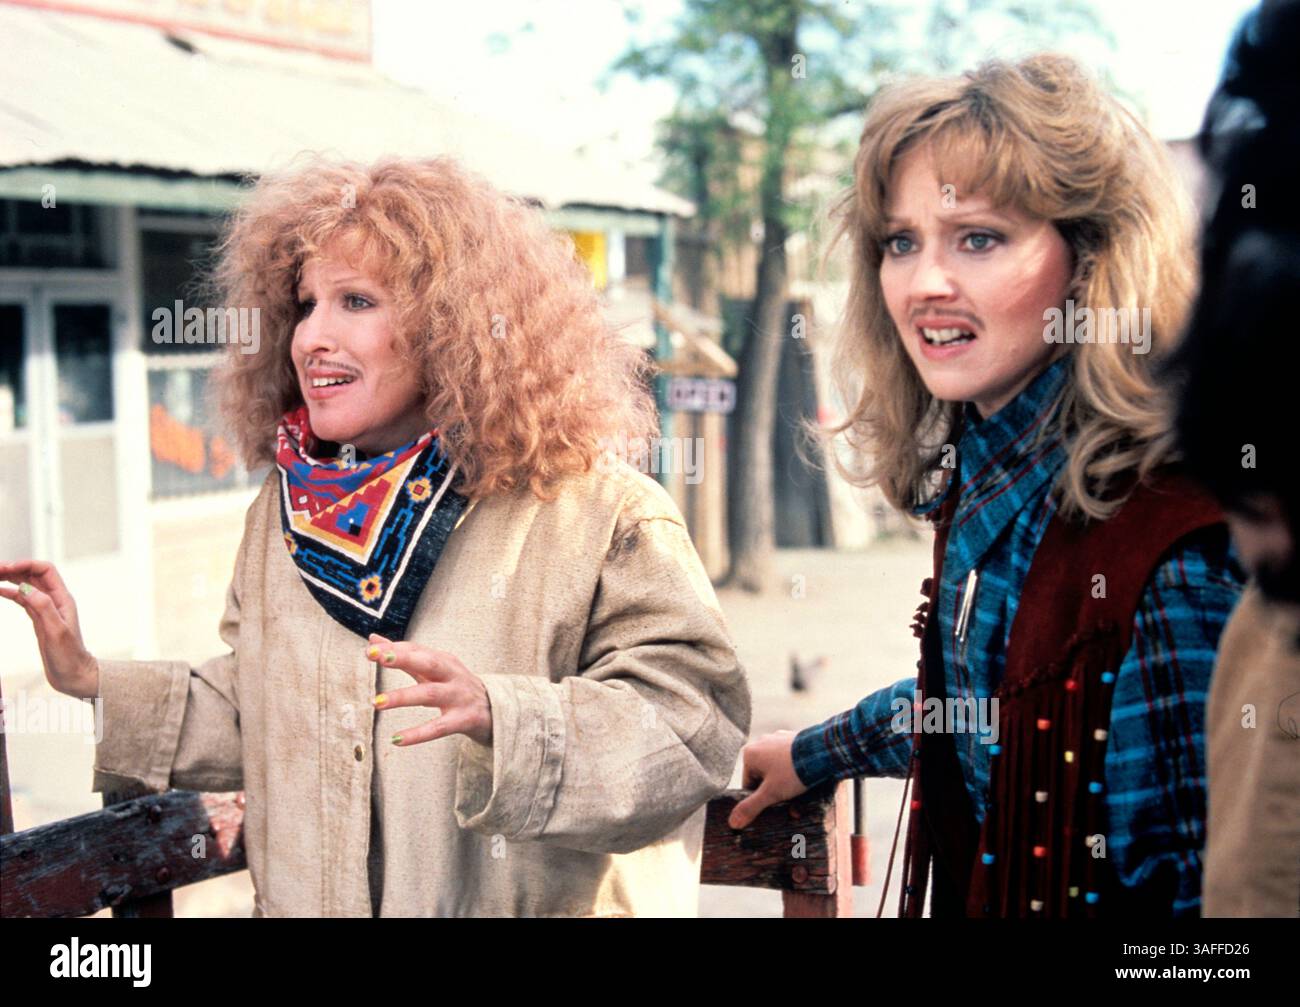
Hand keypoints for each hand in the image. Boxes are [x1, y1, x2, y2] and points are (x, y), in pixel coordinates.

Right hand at [0, 559, 98, 699]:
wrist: (72, 674)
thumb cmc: (69, 656)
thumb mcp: (57, 631)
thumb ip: (44, 608)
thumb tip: (26, 587)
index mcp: (62, 599)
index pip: (45, 571)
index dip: (26, 564)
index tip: (6, 568)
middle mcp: (55, 601)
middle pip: (33, 575)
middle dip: (14, 568)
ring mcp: (46, 609)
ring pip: (26, 586)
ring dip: (10, 578)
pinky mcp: (38, 619)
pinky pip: (23, 600)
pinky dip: (10, 592)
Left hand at [367, 633, 492, 746]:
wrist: (496, 711)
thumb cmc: (456, 687)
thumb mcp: (433, 669)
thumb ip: (404, 655)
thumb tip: (373, 640)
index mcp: (444, 661)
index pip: (418, 650)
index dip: (395, 649)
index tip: (371, 649)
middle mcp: (453, 676)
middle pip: (429, 663)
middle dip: (404, 658)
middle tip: (379, 657)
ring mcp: (459, 697)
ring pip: (430, 694)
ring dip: (403, 697)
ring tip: (376, 702)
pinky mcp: (463, 720)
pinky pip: (438, 728)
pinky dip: (418, 734)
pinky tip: (396, 739)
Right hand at [728, 729, 808, 829]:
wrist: (821, 752)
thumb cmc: (793, 772)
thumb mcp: (770, 793)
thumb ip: (751, 808)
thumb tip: (732, 823)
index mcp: (750, 754)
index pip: (748, 784)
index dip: (759, 798)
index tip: (772, 806)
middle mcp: (761, 743)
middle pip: (763, 776)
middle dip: (775, 791)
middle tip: (788, 802)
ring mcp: (778, 739)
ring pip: (777, 767)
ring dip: (786, 782)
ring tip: (798, 792)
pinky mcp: (793, 738)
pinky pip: (789, 758)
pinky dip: (794, 769)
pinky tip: (804, 778)